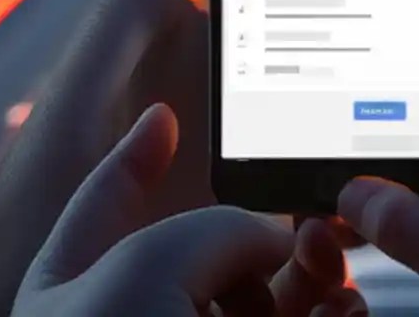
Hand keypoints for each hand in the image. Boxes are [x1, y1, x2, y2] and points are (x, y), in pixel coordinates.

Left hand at [16, 103, 364, 316]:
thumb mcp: (143, 271)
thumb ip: (216, 231)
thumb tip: (275, 244)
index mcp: (73, 287)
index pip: (102, 206)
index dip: (134, 160)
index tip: (164, 120)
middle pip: (208, 255)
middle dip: (263, 235)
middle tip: (313, 231)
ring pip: (262, 304)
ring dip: (306, 279)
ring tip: (333, 271)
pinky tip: (345, 310)